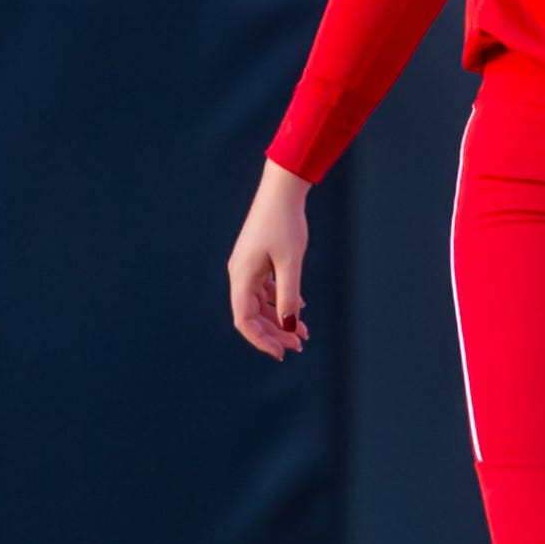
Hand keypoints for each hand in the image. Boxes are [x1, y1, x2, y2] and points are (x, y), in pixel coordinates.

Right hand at [227, 160, 311, 358]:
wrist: (282, 190)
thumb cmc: (285, 223)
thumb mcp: (291, 262)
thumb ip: (288, 295)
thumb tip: (289, 326)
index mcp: (241, 277)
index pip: (244, 320)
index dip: (261, 340)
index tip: (282, 353)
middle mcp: (240, 274)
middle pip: (252, 315)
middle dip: (275, 333)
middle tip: (300, 346)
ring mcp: (248, 267)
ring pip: (260, 303)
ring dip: (280, 318)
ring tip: (304, 332)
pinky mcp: (258, 260)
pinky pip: (266, 289)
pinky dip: (281, 300)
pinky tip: (300, 307)